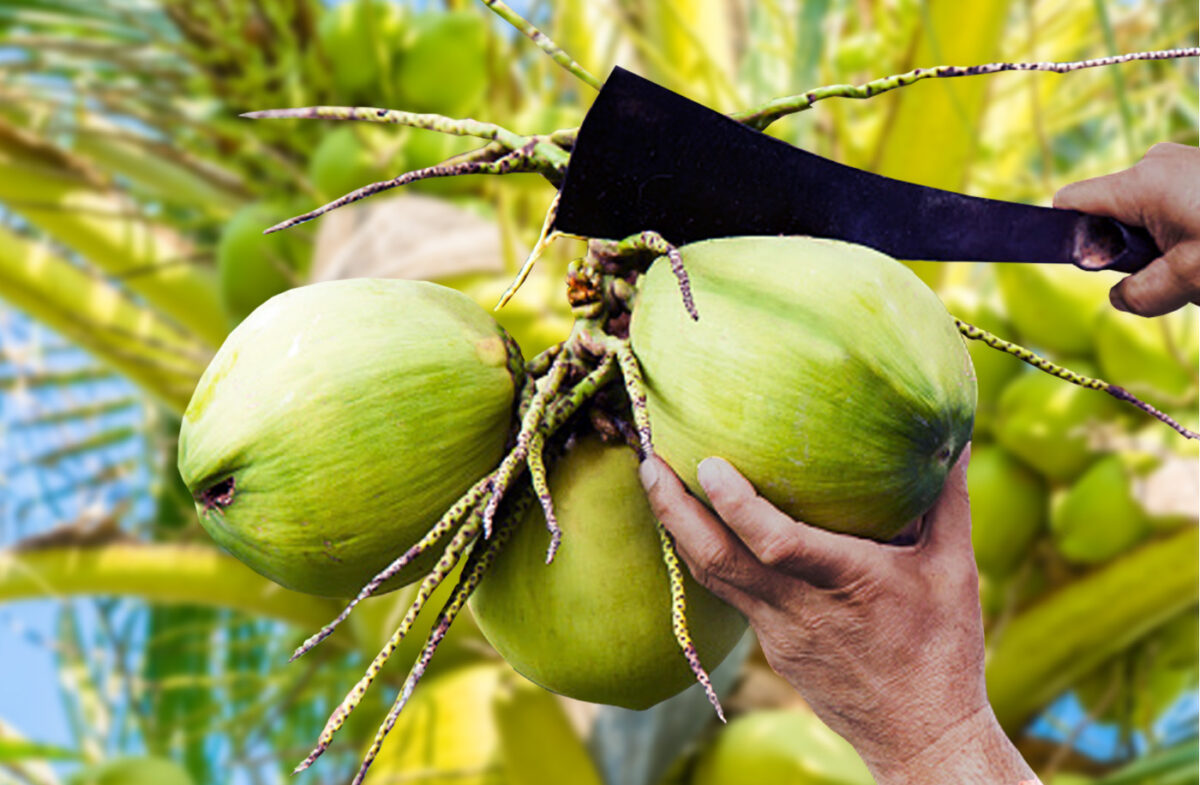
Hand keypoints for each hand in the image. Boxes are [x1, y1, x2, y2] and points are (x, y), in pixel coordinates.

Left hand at [639, 448, 1036, 784]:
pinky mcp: (770, 644)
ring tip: (655, 479)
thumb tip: (952, 434)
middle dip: (674, 509)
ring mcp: (776, 632)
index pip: (776, 544)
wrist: (920, 736)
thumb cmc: (943, 649)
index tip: (707, 464)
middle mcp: (799, 608)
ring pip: (711, 577)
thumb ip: (947, 498)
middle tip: (648, 462)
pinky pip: (727, 592)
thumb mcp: (956, 568)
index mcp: (847, 583)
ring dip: (677, 528)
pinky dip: (703, 553)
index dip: (736, 506)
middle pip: (717, 560)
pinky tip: (692, 521)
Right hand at [1054, 142, 1199, 315]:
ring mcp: (1180, 165)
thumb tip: (1119, 297)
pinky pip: (1171, 209)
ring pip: (1143, 217)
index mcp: (1142, 182)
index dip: (1068, 239)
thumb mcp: (1191, 281)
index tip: (1095, 269)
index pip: (1069, 204)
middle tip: (1173, 276)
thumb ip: (1140, 294)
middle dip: (1131, 254)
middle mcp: (1156, 164)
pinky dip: (1184, 237)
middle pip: (1109, 215)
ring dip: (1162, 250)